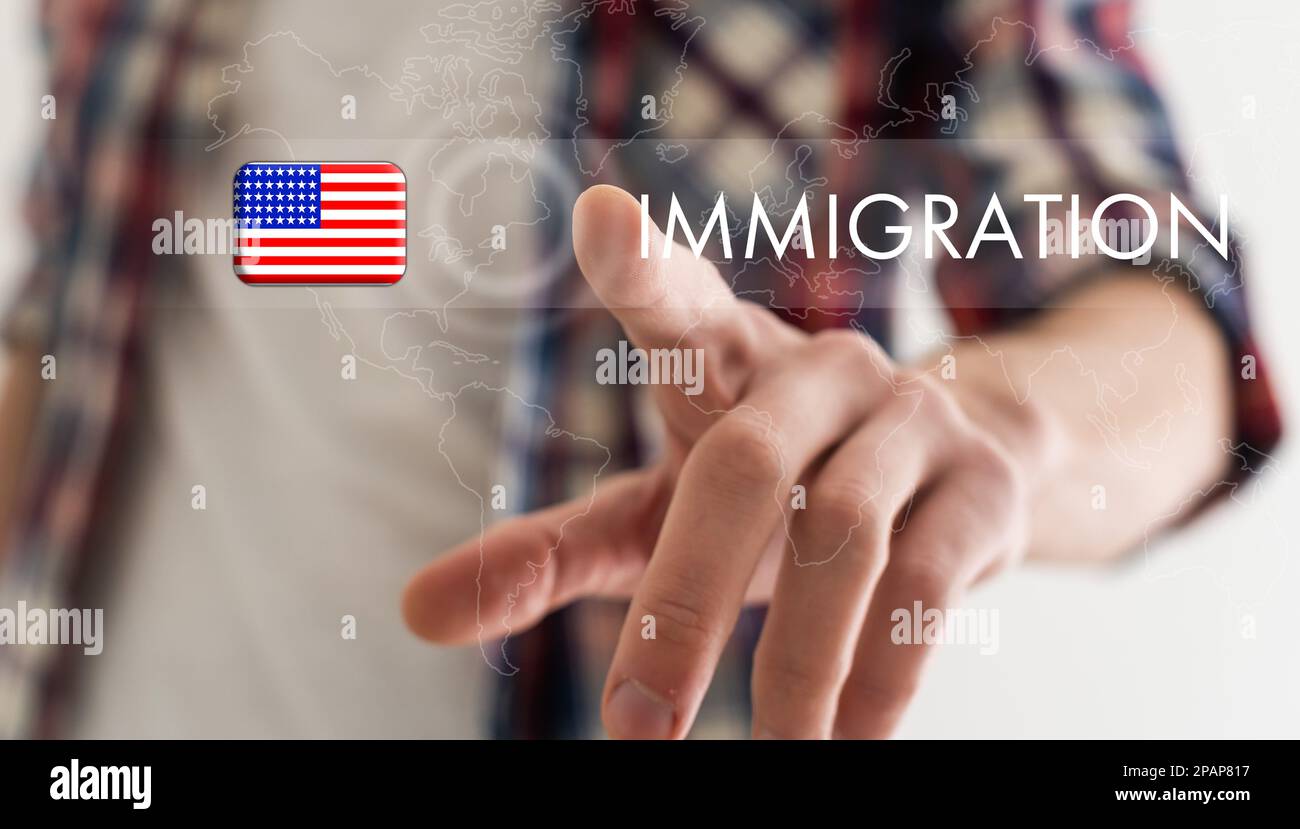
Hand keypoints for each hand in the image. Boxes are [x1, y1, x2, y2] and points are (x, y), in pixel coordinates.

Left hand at [403, 184, 1039, 738]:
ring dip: (796, 666)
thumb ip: (551, 552)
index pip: (676, 299)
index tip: (601, 218)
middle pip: (743, 470)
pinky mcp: (977, 482)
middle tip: (636, 727)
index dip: (643, 259)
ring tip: (767, 756)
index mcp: (720, 355)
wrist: (956, 471)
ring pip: (844, 537)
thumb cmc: (772, 492)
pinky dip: (882, 676)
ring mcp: (906, 417)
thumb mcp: (658, 513)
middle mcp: (815, 369)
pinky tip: (848, 740)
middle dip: (685, 605)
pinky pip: (926, 584)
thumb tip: (415, 613)